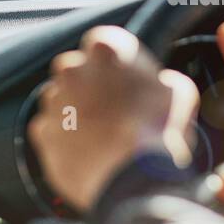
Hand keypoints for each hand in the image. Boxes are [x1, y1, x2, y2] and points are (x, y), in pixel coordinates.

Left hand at [28, 26, 198, 212]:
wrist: (135, 181)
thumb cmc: (160, 134)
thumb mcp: (180, 93)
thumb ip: (162, 79)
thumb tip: (161, 84)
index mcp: (106, 51)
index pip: (103, 42)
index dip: (114, 62)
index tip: (123, 77)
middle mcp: (73, 70)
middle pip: (77, 69)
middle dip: (91, 85)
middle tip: (114, 109)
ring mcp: (54, 102)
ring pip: (60, 99)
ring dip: (76, 111)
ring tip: (102, 136)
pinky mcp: (43, 133)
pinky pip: (50, 129)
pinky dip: (64, 138)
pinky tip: (87, 151)